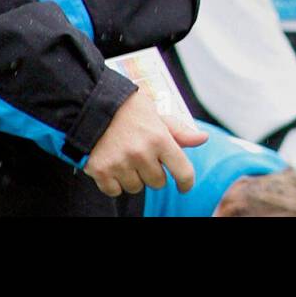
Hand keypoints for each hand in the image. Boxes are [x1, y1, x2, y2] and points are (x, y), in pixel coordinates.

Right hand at [83, 90, 207, 196]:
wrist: (91, 104)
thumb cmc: (129, 109)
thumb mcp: (157, 115)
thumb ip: (179, 131)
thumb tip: (203, 139)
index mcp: (159, 138)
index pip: (182, 171)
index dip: (186, 183)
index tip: (184, 186)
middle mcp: (141, 153)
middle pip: (158, 183)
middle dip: (153, 172)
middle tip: (142, 155)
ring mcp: (120, 163)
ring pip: (136, 188)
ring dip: (133, 177)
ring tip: (125, 157)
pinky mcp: (101, 171)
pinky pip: (115, 191)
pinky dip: (114, 182)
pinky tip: (112, 164)